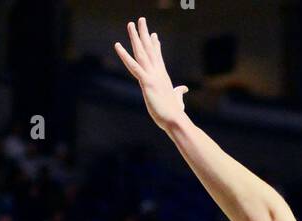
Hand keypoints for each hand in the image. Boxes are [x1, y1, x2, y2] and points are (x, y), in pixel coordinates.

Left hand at [115, 17, 188, 132]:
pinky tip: (117, 46)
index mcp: (163, 76)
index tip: (154, 35)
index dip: (155, 45)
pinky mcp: (147, 82)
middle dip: (145, 33)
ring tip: (131, 24)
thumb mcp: (177, 99)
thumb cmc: (175, 113)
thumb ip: (179, 92)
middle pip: (149, 49)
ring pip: (141, 52)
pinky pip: (133, 66)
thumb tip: (184, 89)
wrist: (176, 120)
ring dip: (135, 37)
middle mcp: (158, 72)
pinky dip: (125, 56)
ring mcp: (152, 76)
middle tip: (141, 20)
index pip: (158, 57)